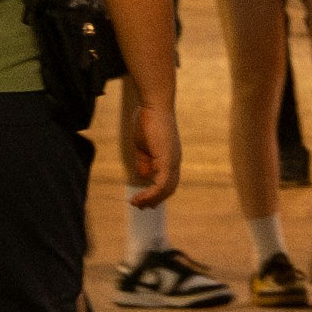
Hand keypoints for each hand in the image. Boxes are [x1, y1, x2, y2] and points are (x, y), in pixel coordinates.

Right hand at [125, 84, 180, 204]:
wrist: (154, 105)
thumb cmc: (147, 120)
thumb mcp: (143, 146)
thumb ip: (144, 161)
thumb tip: (143, 177)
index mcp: (170, 157)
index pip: (168, 181)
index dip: (156, 192)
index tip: (143, 200)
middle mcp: (175, 161)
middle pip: (169, 188)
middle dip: (154, 199)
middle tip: (140, 206)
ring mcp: (172, 162)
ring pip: (166, 189)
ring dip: (151, 200)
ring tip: (136, 203)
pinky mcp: (167, 161)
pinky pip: (161, 184)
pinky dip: (150, 194)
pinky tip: (139, 197)